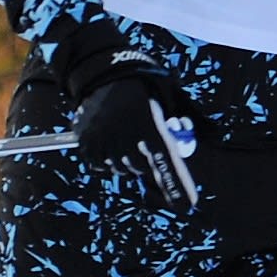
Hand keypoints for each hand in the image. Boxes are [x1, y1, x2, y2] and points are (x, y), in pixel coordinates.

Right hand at [52, 20, 200, 209]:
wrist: (99, 72)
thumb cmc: (138, 86)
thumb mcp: (163, 98)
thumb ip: (175, 125)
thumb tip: (182, 146)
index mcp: (147, 125)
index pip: (165, 163)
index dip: (176, 185)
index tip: (189, 203)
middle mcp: (125, 138)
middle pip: (142, 169)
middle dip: (147, 160)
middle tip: (142, 140)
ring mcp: (104, 143)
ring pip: (122, 168)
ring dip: (126, 159)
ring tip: (123, 133)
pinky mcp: (87, 146)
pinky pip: (102, 165)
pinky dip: (107, 157)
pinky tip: (109, 136)